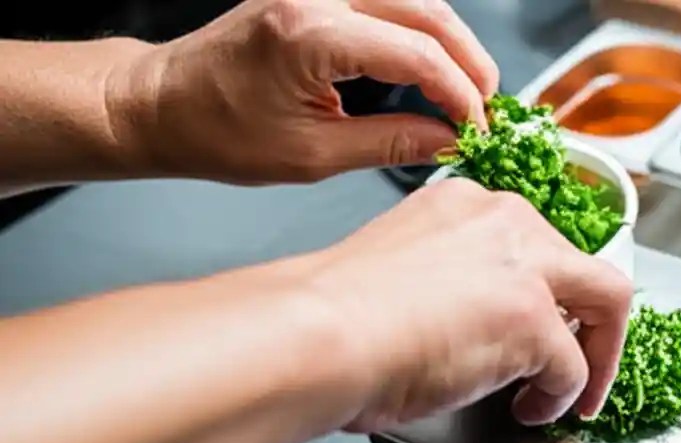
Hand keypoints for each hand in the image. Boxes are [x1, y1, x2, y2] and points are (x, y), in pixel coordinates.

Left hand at [111, 0, 499, 183]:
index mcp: (310, 34)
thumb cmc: (217, 131)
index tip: (477, 130)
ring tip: (464, 93)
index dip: (460, 95)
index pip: (418, 54)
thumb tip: (448, 141)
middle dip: (469, 63)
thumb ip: (390, 143)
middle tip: (485, 110)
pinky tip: (430, 68)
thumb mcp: (312, 155)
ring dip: (450, 43)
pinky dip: (420, 32)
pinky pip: (388, 1)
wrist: (161, 102)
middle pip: (429, 12)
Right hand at [304, 178, 633, 431]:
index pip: (533, 241)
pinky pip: (574, 367)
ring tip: (568, 393)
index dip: (547, 289)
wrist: (318, 335)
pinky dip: (562, 397)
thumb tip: (473, 324)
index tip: (546, 318)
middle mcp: (504, 223)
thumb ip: (453, 282)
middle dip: (595, 320)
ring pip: (605, 302)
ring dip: (596, 356)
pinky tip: (532, 409)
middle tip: (585, 357)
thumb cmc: (335, 317)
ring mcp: (525, 270)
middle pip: (587, 265)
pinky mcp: (533, 320)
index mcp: (466, 205)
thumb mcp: (403, 271)